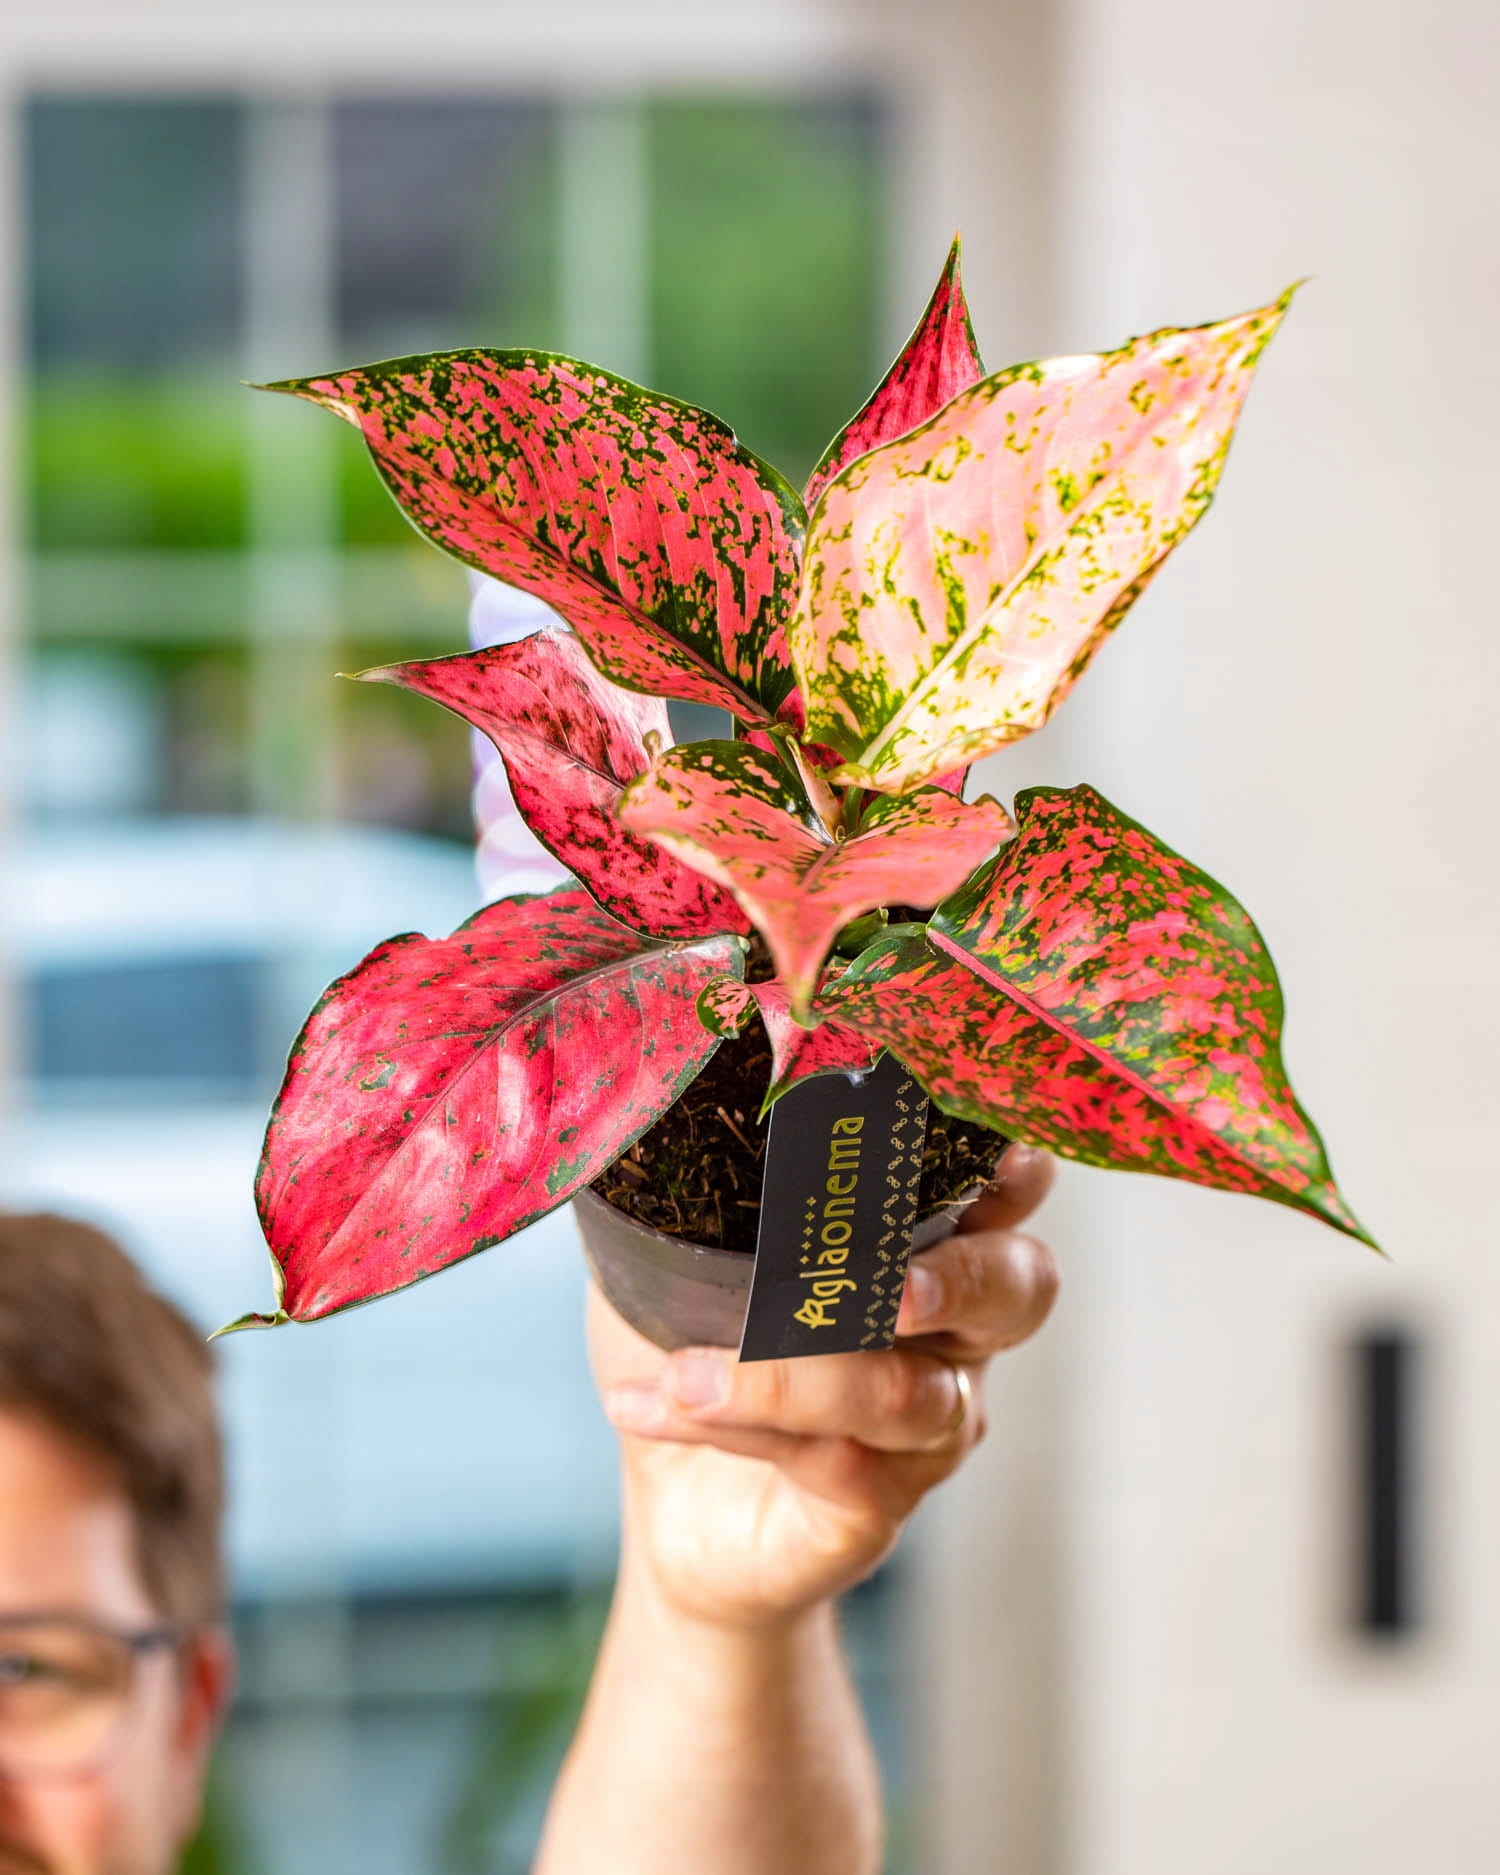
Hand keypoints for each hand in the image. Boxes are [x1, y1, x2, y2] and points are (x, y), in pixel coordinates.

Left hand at [593, 1144, 1057, 1629]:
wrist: (670, 1499)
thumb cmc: (698, 1340)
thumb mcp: (689, 1242)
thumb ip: (715, 1170)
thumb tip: (694, 1068)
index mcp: (929, 1240)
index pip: (1009, 1188)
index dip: (1012, 1168)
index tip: (976, 1148)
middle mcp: (955, 1333)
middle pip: (1019, 1289)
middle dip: (961, 1278)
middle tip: (891, 1289)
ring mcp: (929, 1427)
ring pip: (906, 1394)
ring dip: (787, 1377)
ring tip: (686, 1371)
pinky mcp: (882, 1504)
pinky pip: (837, 1465)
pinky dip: (734, 1430)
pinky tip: (653, 1406)